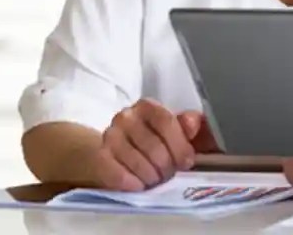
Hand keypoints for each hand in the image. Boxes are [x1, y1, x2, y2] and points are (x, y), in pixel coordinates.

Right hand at [92, 99, 217, 190]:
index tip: (186, 162)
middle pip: (153, 145)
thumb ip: (188, 125)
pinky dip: (132, 183)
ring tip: (155, 179)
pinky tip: (140, 185)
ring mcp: (110, 136)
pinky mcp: (99, 156)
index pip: (166, 122)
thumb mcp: (176, 130)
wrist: (120, 151)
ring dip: (151, 177)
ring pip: (137, 162)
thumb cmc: (155, 140)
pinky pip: (118, 174)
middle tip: (169, 174)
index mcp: (147, 107)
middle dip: (167, 166)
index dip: (179, 146)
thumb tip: (193, 123)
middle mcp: (126, 117)